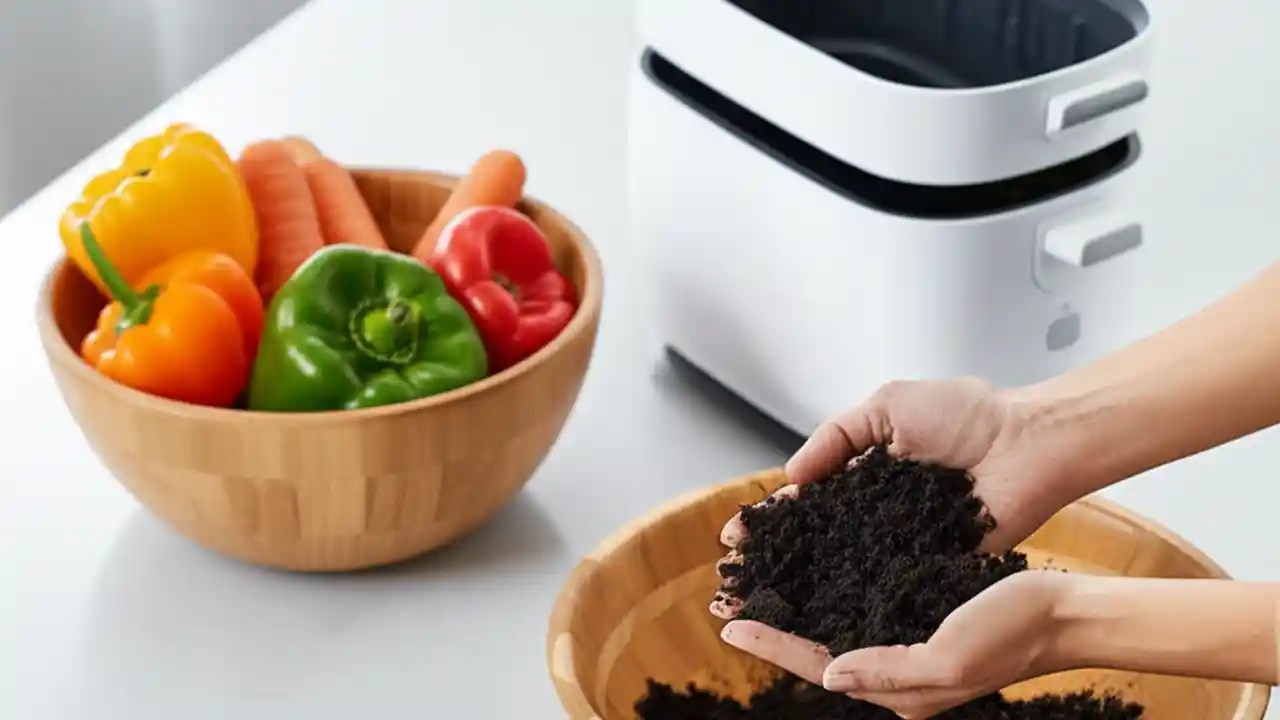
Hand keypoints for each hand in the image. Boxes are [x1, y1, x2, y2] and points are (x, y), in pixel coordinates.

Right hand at [712, 377, 1070, 618]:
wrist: (1028, 440)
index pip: (808, 501)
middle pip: (818, 542)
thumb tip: (792, 477)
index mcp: (867, 473)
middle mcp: (880, 513)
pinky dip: (854, 596)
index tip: (736, 535)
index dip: (772, 520)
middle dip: (775, 561)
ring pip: (845, 568)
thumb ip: (836, 437)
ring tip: (761, 603)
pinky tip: (819, 613)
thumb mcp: (887, 406)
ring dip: (803, 586)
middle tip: (733, 578)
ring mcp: (904, 542)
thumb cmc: (967, 414)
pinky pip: (887, 582)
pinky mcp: (933, 565)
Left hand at [720, 571, 1075, 718]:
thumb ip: (890, 669)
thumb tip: (830, 673)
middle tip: (724, 598)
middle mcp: (894, 669)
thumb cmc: (1013, 630)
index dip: (771, 644)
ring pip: (832, 624)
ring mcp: (904, 641)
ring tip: (756, 582)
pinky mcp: (915, 613)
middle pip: (815, 647)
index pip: (816, 665)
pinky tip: (811, 569)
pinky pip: (858, 604)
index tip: (728, 623)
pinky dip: (827, 589)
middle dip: (769, 626)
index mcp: (898, 687)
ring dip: (792, 605)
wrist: (1062, 612)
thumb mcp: (950, 657)